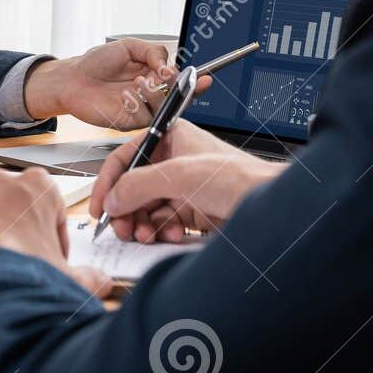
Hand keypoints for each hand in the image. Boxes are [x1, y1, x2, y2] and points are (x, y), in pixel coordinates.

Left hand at [0, 168, 111, 296]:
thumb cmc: (30, 280)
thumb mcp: (75, 280)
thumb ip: (92, 277)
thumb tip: (99, 283)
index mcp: (38, 186)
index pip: (50, 206)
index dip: (52, 236)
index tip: (50, 256)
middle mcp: (0, 183)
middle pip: (11, 207)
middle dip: (15, 231)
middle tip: (19, 265)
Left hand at [23, 38, 211, 128]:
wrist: (73, 78)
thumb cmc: (97, 62)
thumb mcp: (129, 46)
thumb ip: (153, 51)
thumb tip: (167, 65)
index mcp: (155, 75)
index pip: (181, 80)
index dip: (195, 80)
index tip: (205, 78)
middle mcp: (152, 94)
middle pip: (178, 95)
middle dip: (176, 84)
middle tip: (166, 74)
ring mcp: (142, 109)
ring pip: (164, 107)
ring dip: (155, 92)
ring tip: (138, 80)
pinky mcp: (130, 121)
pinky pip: (144, 117)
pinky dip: (137, 104)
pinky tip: (124, 95)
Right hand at [89, 120, 283, 242]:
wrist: (274, 209)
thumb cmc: (241, 179)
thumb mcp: (181, 175)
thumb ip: (139, 185)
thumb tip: (111, 199)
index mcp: (171, 137)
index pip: (125, 157)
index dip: (107, 182)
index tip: (98, 207)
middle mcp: (174, 161)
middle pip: (132, 187)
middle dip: (125, 210)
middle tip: (122, 229)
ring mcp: (183, 188)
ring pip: (146, 209)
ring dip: (142, 225)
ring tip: (147, 235)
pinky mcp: (192, 212)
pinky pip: (163, 224)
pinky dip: (161, 233)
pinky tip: (172, 236)